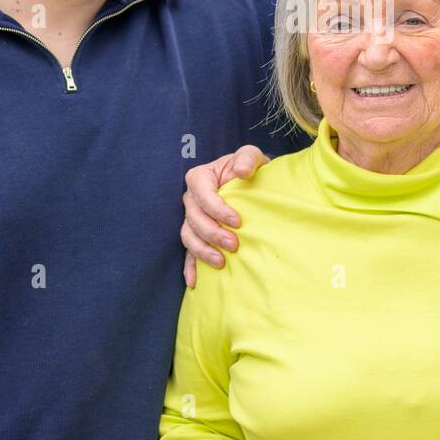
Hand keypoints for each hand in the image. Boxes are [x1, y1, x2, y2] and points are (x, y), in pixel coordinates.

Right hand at [180, 145, 269, 287]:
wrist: (250, 182)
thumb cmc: (248, 168)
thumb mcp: (251, 156)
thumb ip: (247, 158)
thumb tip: (242, 172)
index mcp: (201, 178)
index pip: (202, 195)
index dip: (217, 209)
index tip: (237, 221)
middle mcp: (192, 199)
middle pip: (194, 219)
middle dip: (212, 233)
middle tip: (234, 244)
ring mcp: (192, 219)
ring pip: (188, 237)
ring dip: (202, 251)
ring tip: (221, 262)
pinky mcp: (197, 235)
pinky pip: (188, 252)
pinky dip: (190, 268)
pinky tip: (195, 282)